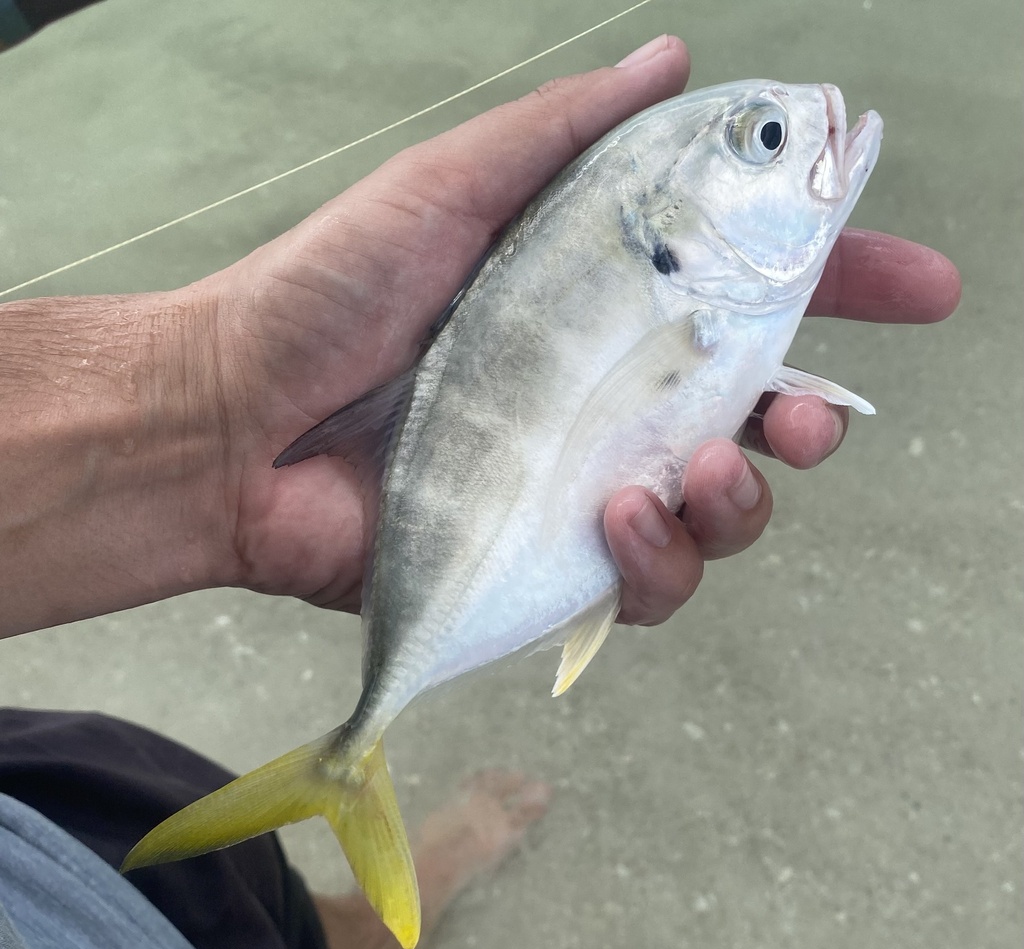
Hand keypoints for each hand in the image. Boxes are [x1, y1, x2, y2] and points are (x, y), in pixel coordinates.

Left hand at [198, 36, 959, 623]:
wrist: (239, 420)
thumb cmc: (333, 296)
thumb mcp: (454, 189)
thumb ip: (566, 136)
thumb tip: (674, 62)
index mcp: (599, 310)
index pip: (742, 295)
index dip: (834, 288)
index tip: (912, 287)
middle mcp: (601, 400)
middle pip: (751, 423)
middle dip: (806, 424)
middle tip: (802, 415)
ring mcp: (577, 487)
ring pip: (713, 515)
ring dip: (735, 503)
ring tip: (691, 473)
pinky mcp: (543, 563)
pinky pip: (642, 583)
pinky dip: (655, 560)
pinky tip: (618, 518)